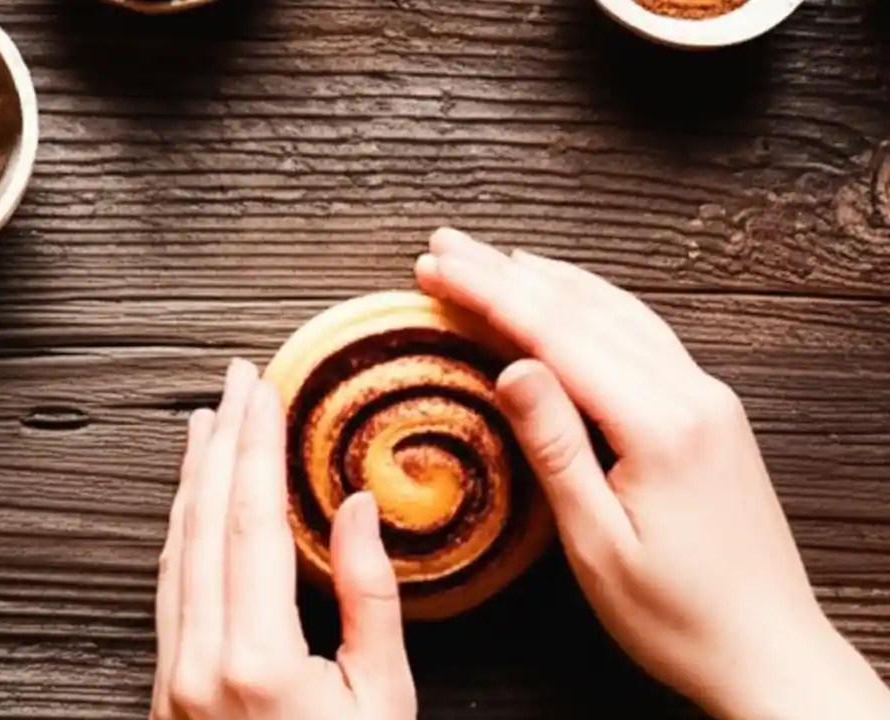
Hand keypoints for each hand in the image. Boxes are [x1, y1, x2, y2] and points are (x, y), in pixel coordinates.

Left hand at [151, 360, 416, 719]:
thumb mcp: (382, 701)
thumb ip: (368, 599)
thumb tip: (354, 508)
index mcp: (257, 661)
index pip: (250, 519)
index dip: (255, 444)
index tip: (261, 388)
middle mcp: (200, 661)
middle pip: (203, 521)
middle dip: (219, 442)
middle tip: (233, 383)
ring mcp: (174, 676)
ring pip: (175, 549)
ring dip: (192, 480)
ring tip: (207, 426)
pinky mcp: (167, 687)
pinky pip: (168, 587)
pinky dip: (182, 532)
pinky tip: (193, 506)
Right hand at [416, 228, 889, 719]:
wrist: (770, 651)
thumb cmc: (678, 616)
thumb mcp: (597, 545)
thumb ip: (555, 447)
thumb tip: (511, 365)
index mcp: (661, 426)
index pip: (556, 334)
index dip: (487, 294)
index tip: (433, 267)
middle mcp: (692, 394)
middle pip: (584, 309)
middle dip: (506, 271)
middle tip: (442, 245)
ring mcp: (707, 397)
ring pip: (618, 310)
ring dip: (549, 278)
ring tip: (491, 256)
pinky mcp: (709, 412)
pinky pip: (643, 333)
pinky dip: (593, 304)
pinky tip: (568, 296)